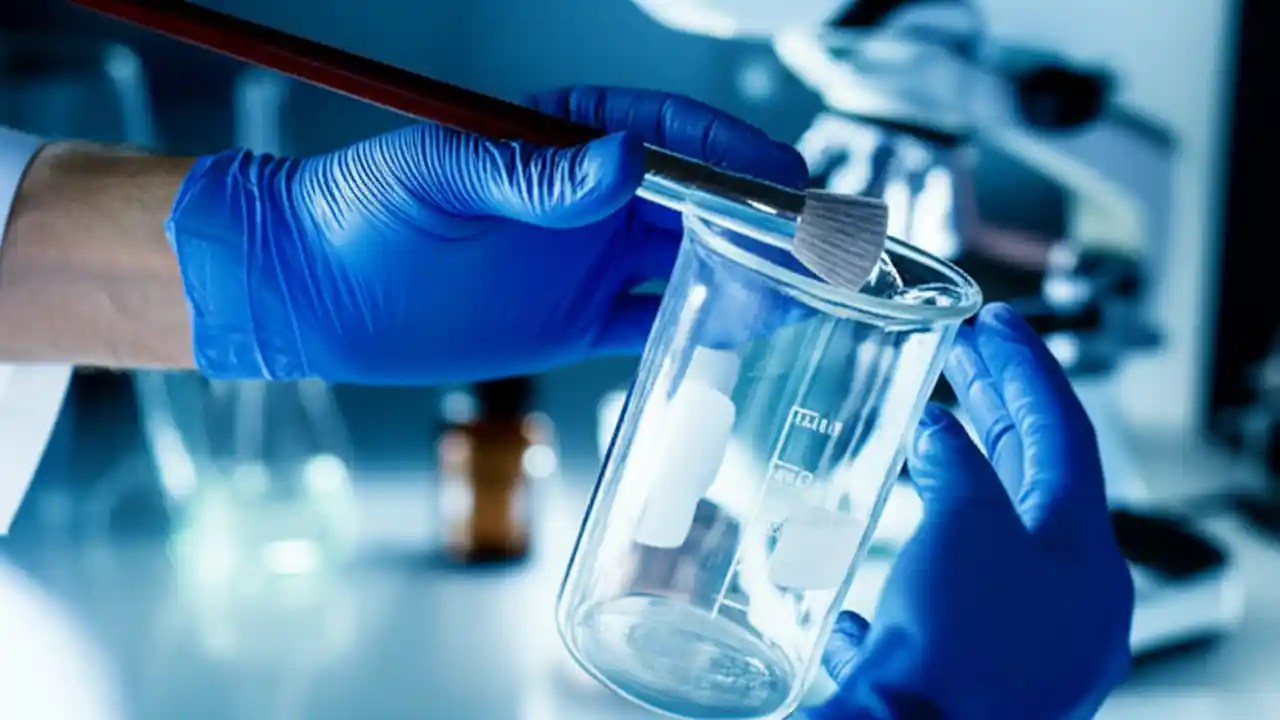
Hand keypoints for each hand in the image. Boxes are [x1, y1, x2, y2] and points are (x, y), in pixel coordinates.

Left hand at [165, 86, 805, 382]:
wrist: (316, 295)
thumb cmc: (360, 213)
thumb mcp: (439, 178)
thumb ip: (530, 176)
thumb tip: (622, 160)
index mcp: (562, 140)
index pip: (667, 132)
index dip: (733, 152)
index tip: (785, 174)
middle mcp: (588, 199)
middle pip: (697, 200)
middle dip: (762, 216)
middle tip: (823, 238)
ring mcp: (586, 261)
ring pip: (689, 263)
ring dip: (747, 273)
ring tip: (805, 288)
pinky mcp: (575, 321)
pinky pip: (653, 322)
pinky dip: (701, 326)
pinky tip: (747, 330)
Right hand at [806, 303, 1133, 719]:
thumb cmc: (959, 651)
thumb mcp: (966, 529)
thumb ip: (955, 467)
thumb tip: (937, 430)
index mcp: (1086, 561)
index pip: (1064, 436)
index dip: (1028, 367)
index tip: (998, 318)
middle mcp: (1064, 602)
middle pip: (1034, 482)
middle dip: (996, 409)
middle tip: (963, 350)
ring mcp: (1016, 641)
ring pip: (988, 537)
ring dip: (952, 476)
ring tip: (920, 423)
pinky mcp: (962, 671)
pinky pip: (940, 600)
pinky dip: (910, 561)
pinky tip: (869, 543)